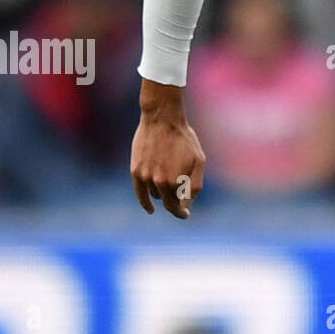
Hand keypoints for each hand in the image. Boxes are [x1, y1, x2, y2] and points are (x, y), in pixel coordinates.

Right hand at [130, 80, 205, 218]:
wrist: (162, 119)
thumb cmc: (184, 139)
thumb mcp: (199, 160)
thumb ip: (195, 185)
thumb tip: (186, 206)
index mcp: (177, 182)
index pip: (179, 207)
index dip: (183, 212)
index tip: (186, 214)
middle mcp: (160, 183)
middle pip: (168, 203)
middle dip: (175, 206)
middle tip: (181, 210)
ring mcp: (146, 177)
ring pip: (156, 195)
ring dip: (163, 193)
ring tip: (170, 176)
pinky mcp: (135, 171)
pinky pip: (140, 193)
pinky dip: (145, 203)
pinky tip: (150, 210)